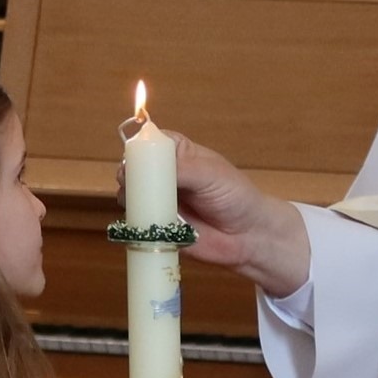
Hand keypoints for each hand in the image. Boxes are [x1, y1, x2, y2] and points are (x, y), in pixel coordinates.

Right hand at [117, 133, 311, 295]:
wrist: (248, 235)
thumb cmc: (235, 196)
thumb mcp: (210, 175)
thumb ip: (180, 169)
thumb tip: (146, 169)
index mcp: (177, 152)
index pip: (149, 141)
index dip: (138, 149)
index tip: (133, 159)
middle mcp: (163, 174)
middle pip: (133, 168)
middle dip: (129, 176)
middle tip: (131, 185)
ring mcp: (159, 199)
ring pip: (130, 195)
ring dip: (130, 200)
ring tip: (140, 205)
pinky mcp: (157, 225)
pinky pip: (137, 222)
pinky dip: (136, 222)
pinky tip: (144, 223)